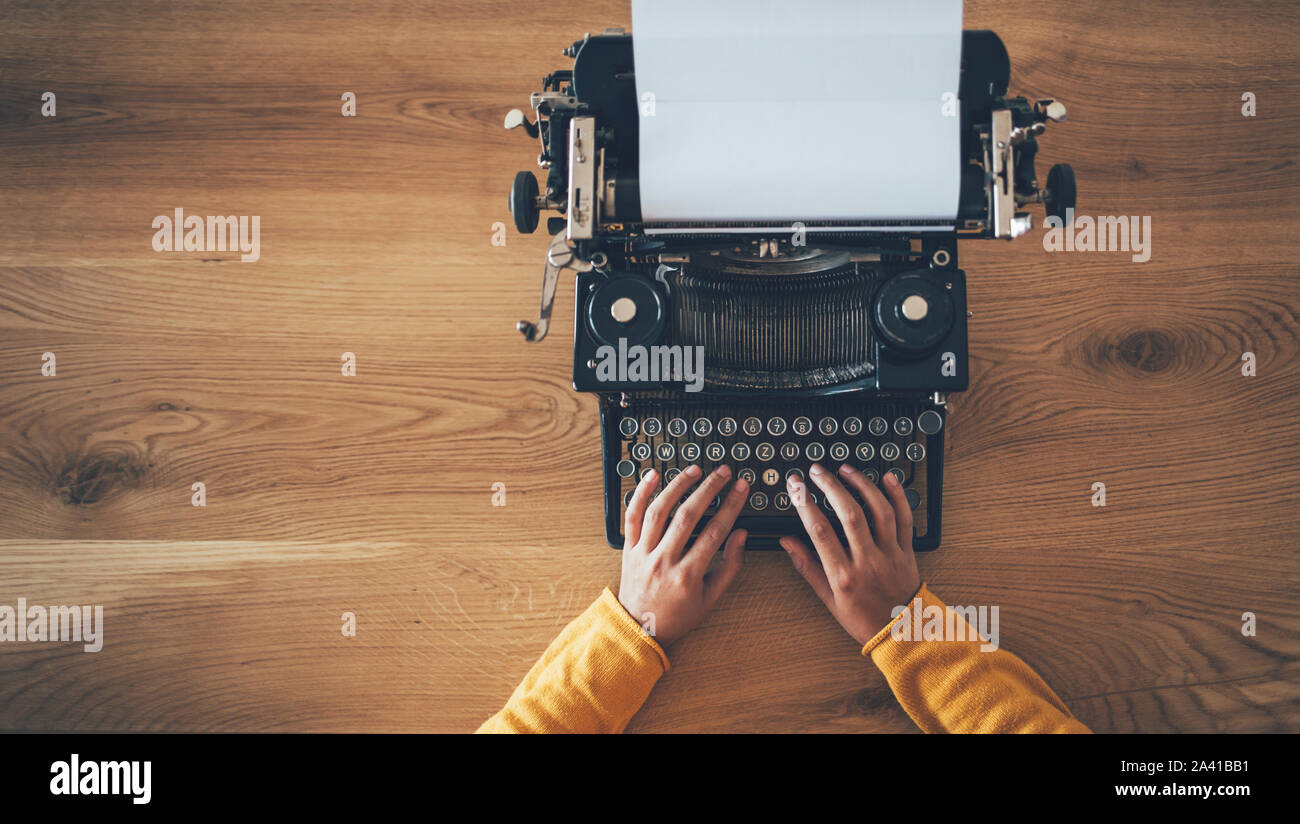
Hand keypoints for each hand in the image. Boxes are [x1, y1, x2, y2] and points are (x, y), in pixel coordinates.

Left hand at [618, 464, 748, 646]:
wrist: (638, 629)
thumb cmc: (677, 616)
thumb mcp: (711, 598)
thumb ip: (730, 566)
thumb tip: (741, 534)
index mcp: (687, 576)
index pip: (714, 532)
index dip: (731, 506)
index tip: (741, 487)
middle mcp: (663, 562)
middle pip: (687, 516)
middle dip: (708, 489)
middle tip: (723, 472)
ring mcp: (643, 553)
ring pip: (659, 511)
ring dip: (677, 485)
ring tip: (694, 469)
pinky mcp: (628, 549)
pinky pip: (632, 516)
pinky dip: (640, 493)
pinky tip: (653, 475)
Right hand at [780, 463, 920, 644]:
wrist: (902, 635)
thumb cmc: (863, 619)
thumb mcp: (828, 599)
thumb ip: (807, 567)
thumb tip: (787, 541)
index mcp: (843, 576)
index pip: (820, 531)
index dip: (805, 504)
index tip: (796, 486)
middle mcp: (867, 562)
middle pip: (849, 515)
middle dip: (831, 487)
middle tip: (817, 470)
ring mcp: (890, 555)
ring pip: (878, 511)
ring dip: (861, 485)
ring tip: (845, 469)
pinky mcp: (907, 551)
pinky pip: (905, 519)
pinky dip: (898, 496)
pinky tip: (887, 478)